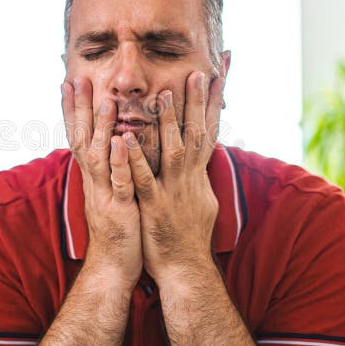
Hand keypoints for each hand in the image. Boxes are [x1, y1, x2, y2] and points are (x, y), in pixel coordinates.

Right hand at [61, 78, 142, 288]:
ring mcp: (104, 194)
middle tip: (77, 79)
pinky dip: (120, 162)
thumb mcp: (109, 193)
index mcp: (93, 176)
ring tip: (106, 100)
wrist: (113, 268)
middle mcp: (93, 181)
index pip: (79, 136)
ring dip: (102, 128)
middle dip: (80, 109)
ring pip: (100, 156)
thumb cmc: (117, 229)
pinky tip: (124, 142)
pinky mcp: (119, 210)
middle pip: (83, 139)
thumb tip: (108, 144)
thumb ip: (108, 168)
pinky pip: (119, 183)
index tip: (69, 82)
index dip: (73, 110)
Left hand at [123, 71, 225, 286]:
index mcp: (197, 175)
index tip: (218, 77)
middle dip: (198, 103)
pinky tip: (126, 139)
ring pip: (172, 151)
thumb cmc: (190, 238)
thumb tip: (204, 158)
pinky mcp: (154, 207)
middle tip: (200, 73)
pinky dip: (135, 159)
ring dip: (168, 123)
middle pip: (197, 134)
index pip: (208, 131)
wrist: (186, 272)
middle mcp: (189, 179)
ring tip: (163, 95)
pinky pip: (143, 179)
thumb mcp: (202, 202)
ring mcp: (172, 192)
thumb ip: (199, 176)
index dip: (213, 105)